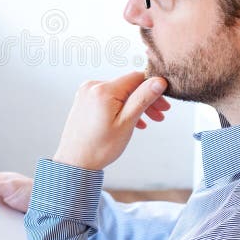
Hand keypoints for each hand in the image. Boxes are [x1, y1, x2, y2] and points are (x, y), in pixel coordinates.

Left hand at [52, 72, 169, 170]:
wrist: (74, 162)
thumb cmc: (99, 147)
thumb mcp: (126, 123)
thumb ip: (142, 99)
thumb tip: (159, 81)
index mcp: (103, 90)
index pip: (136, 77)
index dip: (154, 87)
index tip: (165, 101)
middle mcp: (92, 86)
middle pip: (128, 86)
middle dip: (146, 99)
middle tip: (161, 114)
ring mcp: (86, 93)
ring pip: (119, 93)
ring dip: (135, 104)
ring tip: (150, 121)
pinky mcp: (84, 100)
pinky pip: (108, 99)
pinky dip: (122, 108)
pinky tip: (134, 122)